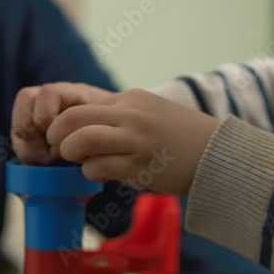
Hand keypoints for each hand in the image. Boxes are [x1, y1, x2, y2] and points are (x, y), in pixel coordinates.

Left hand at [11, 83, 219, 194]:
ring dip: (72, 154)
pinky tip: (104, 174)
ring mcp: (135, 140)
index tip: (61, 137)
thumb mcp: (150, 111)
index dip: (62, 124)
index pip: (80, 106)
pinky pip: (98, 167)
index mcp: (130, 99)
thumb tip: (84, 128)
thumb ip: (120, 115)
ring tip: (82, 161)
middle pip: (73, 119)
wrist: (217, 154)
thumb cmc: (181, 137)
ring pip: (81, 141)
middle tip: (60, 149)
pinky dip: (92, 172)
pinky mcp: (140, 165)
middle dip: (57, 136)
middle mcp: (130, 115)